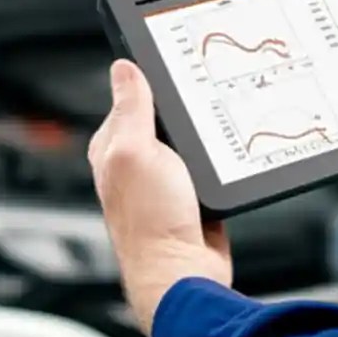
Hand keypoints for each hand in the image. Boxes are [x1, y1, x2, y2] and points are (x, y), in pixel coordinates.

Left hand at [88, 60, 232, 336]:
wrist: (182, 271)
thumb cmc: (152, 221)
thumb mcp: (135, 152)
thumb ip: (129, 109)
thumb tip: (123, 68)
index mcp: (112, 146)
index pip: (131, 94)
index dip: (154, 79)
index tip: (179, 65)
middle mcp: (135, 161)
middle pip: (164, 114)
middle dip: (184, 107)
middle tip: (205, 96)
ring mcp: (164, 178)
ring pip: (188, 138)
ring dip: (204, 134)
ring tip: (218, 127)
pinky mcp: (190, 193)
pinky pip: (206, 162)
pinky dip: (216, 158)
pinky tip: (225, 155)